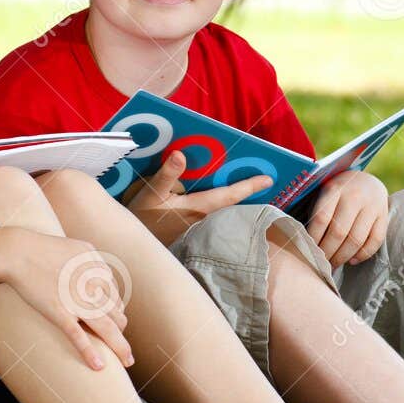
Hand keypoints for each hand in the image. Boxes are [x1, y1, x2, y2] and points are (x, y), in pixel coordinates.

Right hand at [0, 227, 132, 370]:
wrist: (17, 251)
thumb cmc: (43, 248)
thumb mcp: (78, 248)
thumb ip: (94, 261)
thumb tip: (104, 275)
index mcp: (98, 270)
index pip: (114, 298)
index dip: (116, 313)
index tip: (114, 324)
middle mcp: (93, 286)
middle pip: (117, 315)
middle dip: (122, 332)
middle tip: (124, 349)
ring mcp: (77, 300)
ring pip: (107, 328)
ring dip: (120, 347)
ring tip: (128, 362)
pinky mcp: (59, 312)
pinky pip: (78, 336)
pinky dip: (90, 353)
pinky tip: (99, 367)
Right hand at [126, 151, 273, 246]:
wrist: (133, 248)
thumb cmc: (142, 219)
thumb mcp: (151, 194)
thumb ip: (166, 175)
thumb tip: (180, 154)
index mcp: (199, 207)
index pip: (230, 195)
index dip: (250, 186)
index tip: (270, 179)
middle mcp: (204, 218)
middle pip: (231, 202)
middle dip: (246, 190)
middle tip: (264, 178)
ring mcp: (198, 225)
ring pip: (221, 208)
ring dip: (232, 196)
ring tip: (243, 182)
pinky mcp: (191, 229)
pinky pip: (210, 212)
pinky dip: (217, 201)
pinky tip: (213, 193)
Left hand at [305, 170, 387, 267]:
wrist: (367, 180)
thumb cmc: (338, 193)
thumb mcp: (324, 194)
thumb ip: (317, 213)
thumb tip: (304, 243)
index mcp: (334, 189)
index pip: (321, 218)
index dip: (314, 239)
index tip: (308, 252)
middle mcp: (354, 195)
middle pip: (339, 232)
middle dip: (328, 253)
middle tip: (321, 264)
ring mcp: (372, 205)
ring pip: (356, 239)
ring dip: (343, 257)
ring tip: (334, 265)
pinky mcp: (384, 215)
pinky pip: (375, 240)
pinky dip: (363, 254)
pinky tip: (351, 260)